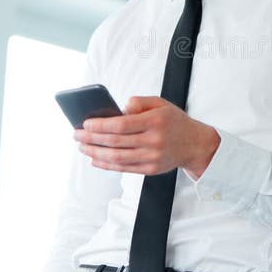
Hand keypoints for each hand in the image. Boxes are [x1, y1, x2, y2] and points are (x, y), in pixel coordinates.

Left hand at [73, 95, 220, 180]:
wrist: (194, 144)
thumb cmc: (174, 121)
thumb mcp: (161, 103)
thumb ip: (139, 102)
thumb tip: (119, 109)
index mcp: (155, 121)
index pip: (121, 125)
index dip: (100, 126)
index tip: (85, 124)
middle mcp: (154, 141)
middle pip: (116, 142)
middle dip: (92, 139)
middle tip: (77, 136)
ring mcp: (152, 157)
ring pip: (117, 158)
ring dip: (95, 153)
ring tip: (83, 147)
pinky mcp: (151, 169)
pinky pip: (124, 169)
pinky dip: (107, 165)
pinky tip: (95, 159)